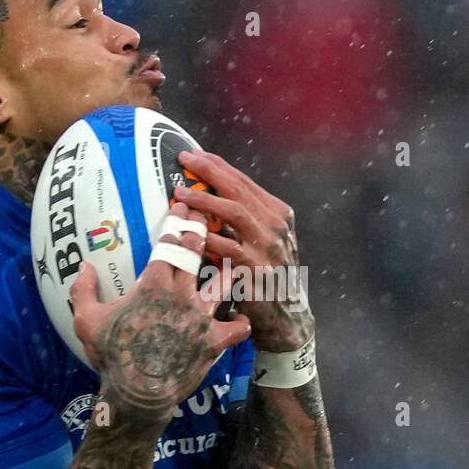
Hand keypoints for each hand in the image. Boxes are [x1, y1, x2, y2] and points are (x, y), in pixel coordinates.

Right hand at [70, 202, 250, 422]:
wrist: (138, 393)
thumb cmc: (112, 356)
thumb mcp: (87, 321)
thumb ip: (83, 290)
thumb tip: (84, 266)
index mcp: (153, 284)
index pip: (169, 244)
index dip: (178, 222)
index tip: (184, 205)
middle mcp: (182, 294)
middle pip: (197, 253)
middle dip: (202, 229)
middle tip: (208, 214)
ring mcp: (201, 317)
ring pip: (224, 283)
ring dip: (229, 269)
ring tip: (234, 259)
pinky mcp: (214, 341)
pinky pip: (237, 328)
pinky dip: (240, 323)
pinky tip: (240, 319)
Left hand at [174, 149, 313, 352]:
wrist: (286, 313)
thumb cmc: (268, 273)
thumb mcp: (265, 238)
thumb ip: (246, 216)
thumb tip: (210, 190)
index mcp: (278, 213)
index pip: (244, 181)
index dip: (218, 166)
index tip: (194, 155)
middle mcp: (276, 226)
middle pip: (239, 189)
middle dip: (210, 171)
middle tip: (185, 160)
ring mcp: (268, 247)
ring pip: (235, 212)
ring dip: (205, 200)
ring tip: (181, 194)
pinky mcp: (256, 269)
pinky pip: (227, 248)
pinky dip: (208, 238)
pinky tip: (190, 232)